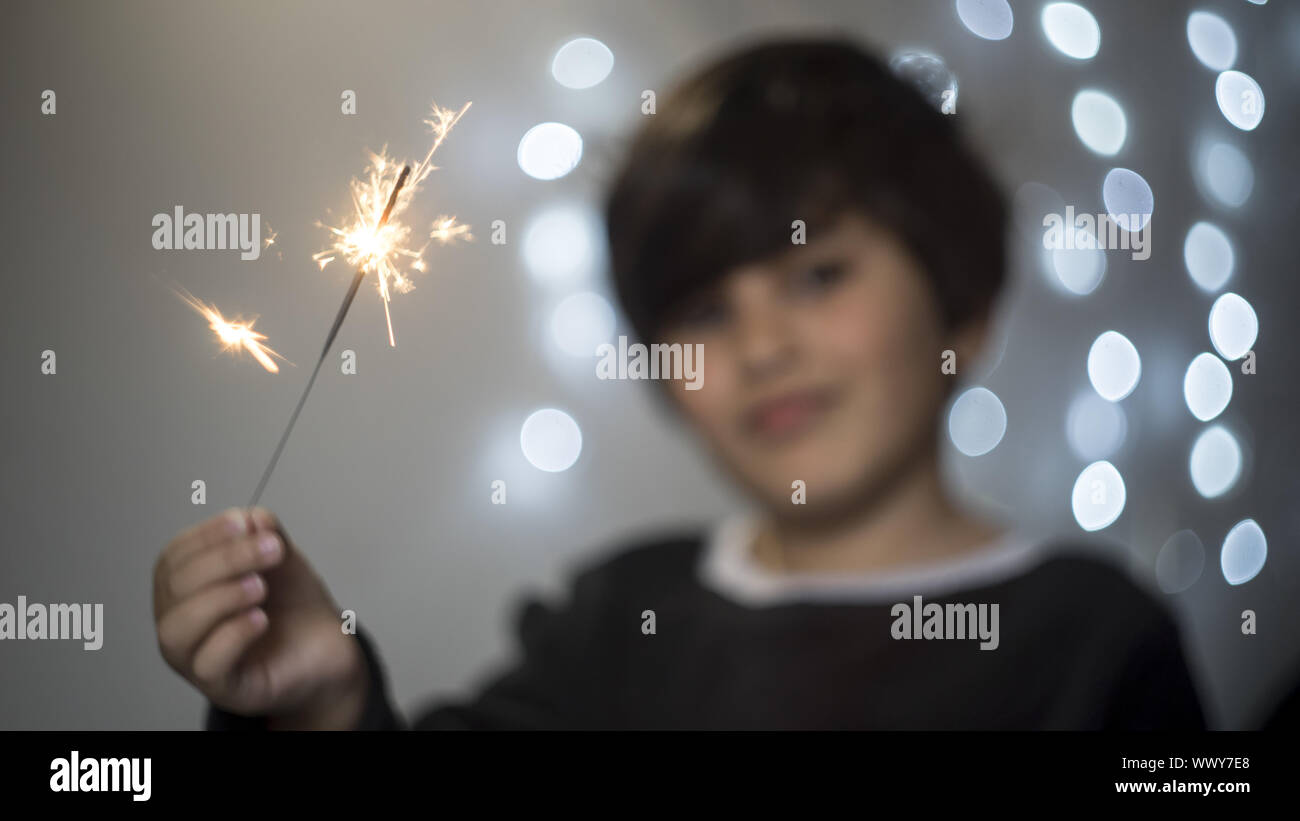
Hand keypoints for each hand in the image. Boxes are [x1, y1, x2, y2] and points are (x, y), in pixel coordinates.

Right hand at [153, 507, 367, 728]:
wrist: (328, 645)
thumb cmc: (291, 604)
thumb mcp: (279, 559)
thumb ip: (264, 536)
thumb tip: (252, 517)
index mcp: (184, 587)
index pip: (174, 557)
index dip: (206, 536)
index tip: (244, 522)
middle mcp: (179, 622)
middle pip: (177, 588)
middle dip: (225, 560)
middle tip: (271, 549)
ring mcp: (195, 658)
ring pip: (178, 629)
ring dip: (221, 598)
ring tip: (261, 586)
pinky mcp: (221, 687)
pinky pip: (207, 664)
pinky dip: (232, 635)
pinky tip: (260, 619)